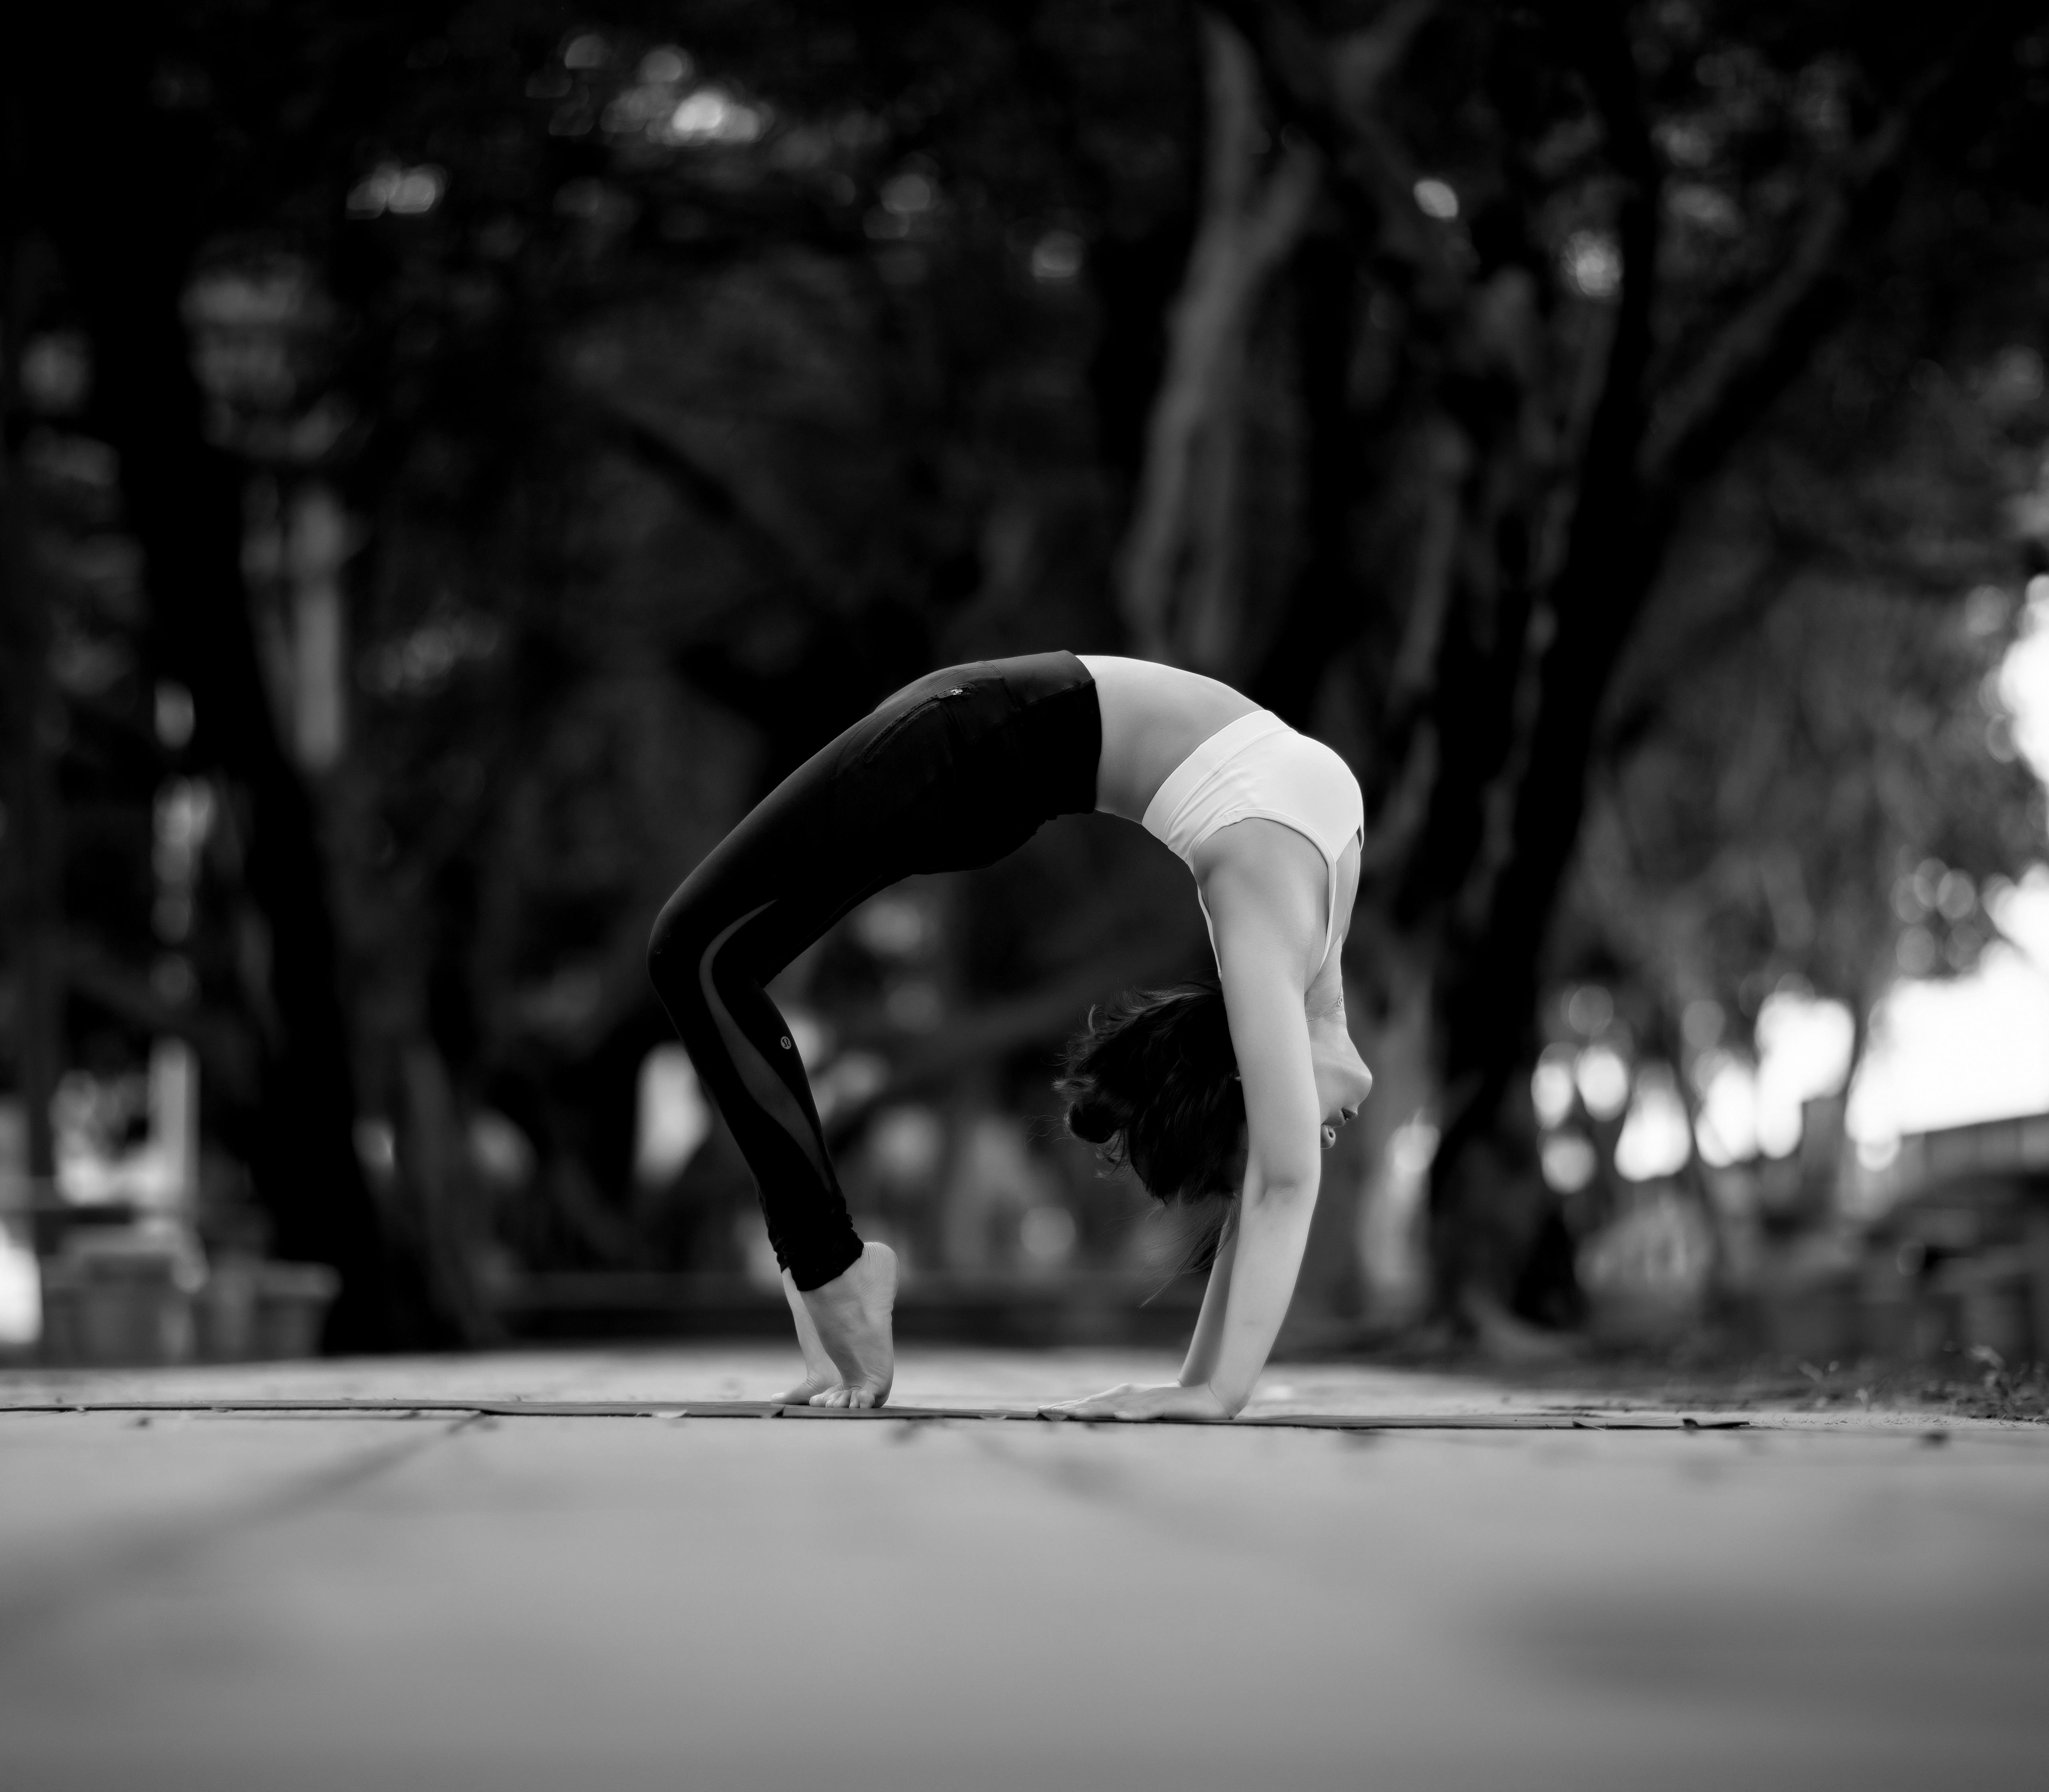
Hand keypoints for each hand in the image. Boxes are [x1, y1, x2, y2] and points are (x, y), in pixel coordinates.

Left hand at [1043, 1382, 1230, 1422]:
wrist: (1211, 1396)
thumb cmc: (1175, 1407)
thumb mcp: (1145, 1413)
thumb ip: (1125, 1416)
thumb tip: (1101, 1423)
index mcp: (1126, 1397)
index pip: (1092, 1402)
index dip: (1068, 1406)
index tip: (1043, 1410)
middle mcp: (1133, 1396)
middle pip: (1097, 1402)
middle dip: (1071, 1407)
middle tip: (1045, 1410)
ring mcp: (1149, 1399)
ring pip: (1117, 1404)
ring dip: (1095, 1409)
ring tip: (1073, 1414)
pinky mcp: (1167, 1404)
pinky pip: (1148, 1410)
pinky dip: (1133, 1413)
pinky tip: (1120, 1416)